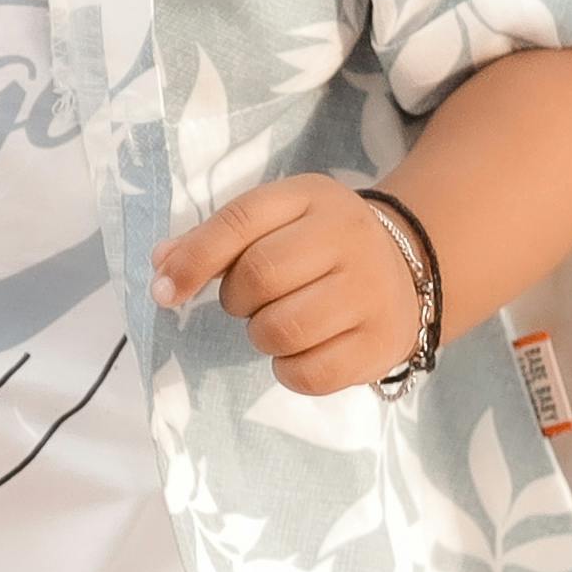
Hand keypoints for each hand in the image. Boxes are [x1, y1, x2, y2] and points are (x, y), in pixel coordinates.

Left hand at [157, 174, 430, 395]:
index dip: (194, 259)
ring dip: (262, 335)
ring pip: (282, 330)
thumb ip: (216, 240)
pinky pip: (310, 374)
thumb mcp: (275, 223)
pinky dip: (289, 370)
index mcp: (312, 197)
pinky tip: (301, 351)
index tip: (164, 292)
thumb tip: (161, 266)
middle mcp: (348, 237)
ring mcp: (371, 291)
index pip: (241, 220)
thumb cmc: (319, 247)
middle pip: (259, 277)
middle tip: (254, 301)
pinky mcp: (382, 342)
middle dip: (237, 300)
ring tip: (280, 322)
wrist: (410, 268)